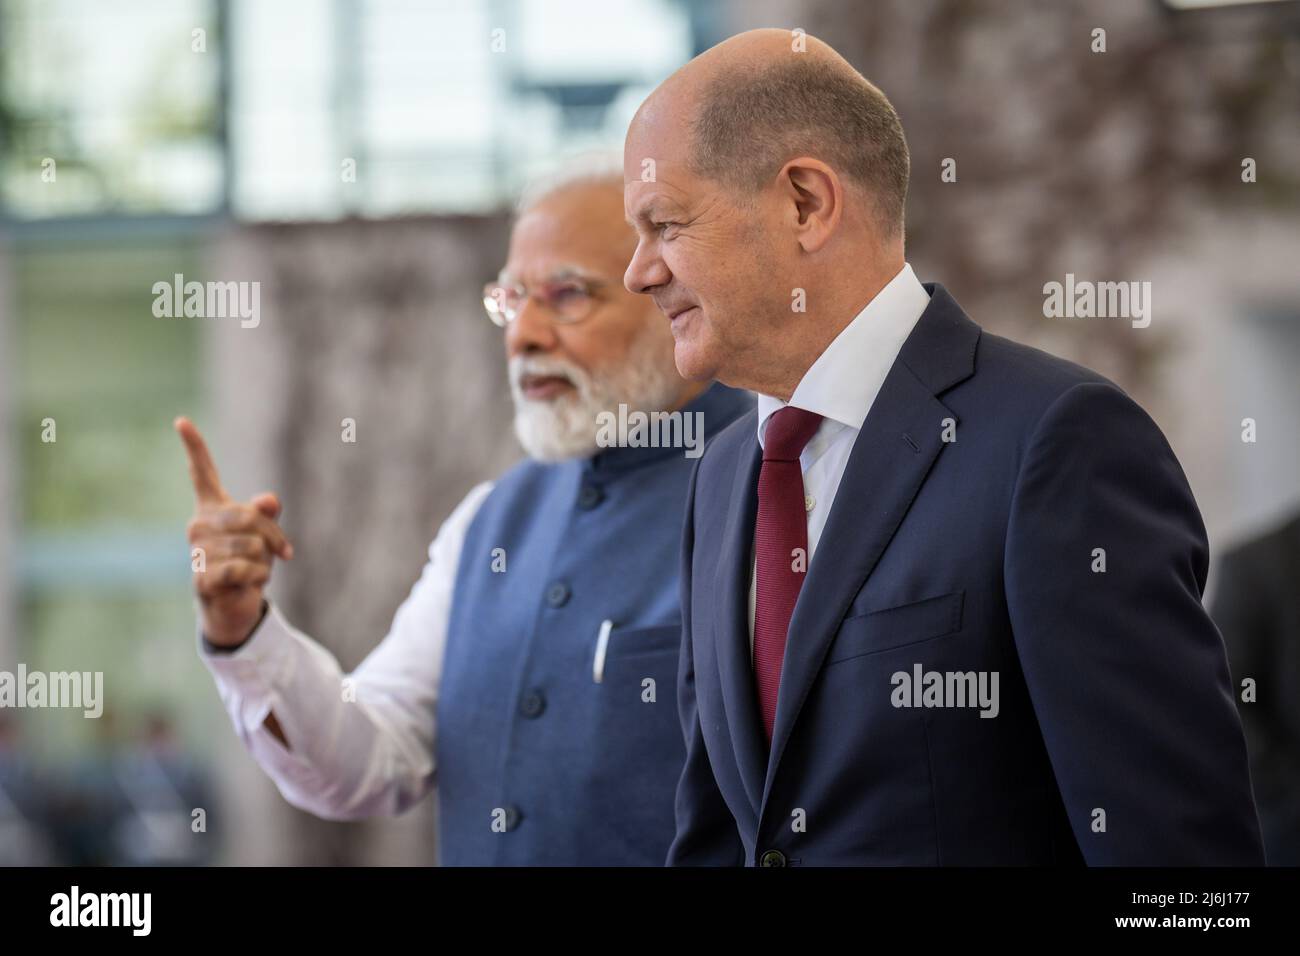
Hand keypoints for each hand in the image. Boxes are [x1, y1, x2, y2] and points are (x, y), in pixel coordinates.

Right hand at [175, 416, 293, 646]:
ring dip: (266, 561)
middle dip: (274, 535)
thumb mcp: (264, 535)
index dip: (194, 447)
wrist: (235, 605)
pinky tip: (251, 583)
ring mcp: (196, 552)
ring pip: (251, 545)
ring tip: (256, 570)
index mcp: (213, 509)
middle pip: (249, 516)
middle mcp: (199, 525)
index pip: (203, 473)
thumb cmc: (249, 562)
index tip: (181, 420)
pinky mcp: (201, 579)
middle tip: (283, 552)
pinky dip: (258, 577)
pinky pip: (243, 569)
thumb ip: (267, 513)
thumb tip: (269, 500)